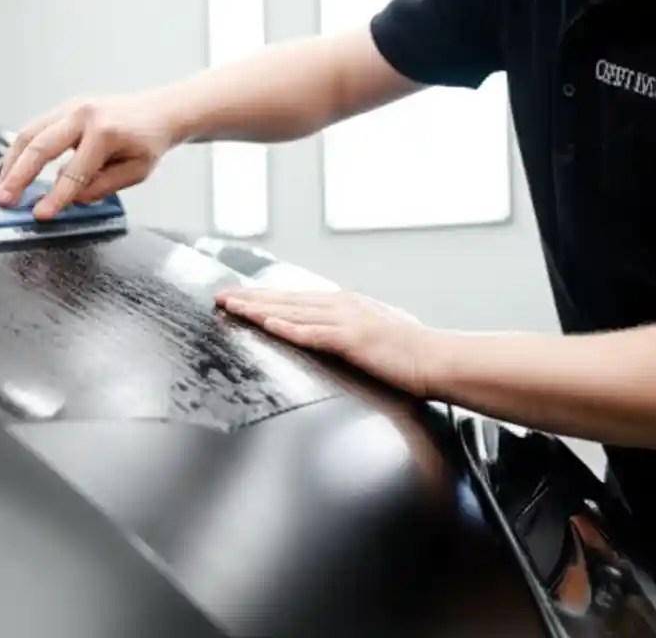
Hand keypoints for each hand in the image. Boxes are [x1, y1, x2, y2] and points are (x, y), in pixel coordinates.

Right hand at [0, 95, 177, 219]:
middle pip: (40, 146)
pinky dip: (19, 152)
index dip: (56, 197)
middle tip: (2, 201)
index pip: (74, 172)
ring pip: (28, 134)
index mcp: (105, 132)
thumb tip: (73, 198)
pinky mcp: (63, 109)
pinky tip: (12, 172)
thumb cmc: (148, 143)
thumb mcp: (136, 172)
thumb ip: (103, 185)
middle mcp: (83, 114)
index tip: (39, 215)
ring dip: (11, 164)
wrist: (157, 111)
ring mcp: (70, 107)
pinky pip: (33, 130)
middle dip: (18, 176)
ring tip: (1, 190)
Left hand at [215, 288, 437, 397]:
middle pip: (286, 299)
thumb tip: (339, 332)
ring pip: (292, 312)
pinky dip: (288, 327)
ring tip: (232, 307)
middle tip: (219, 297)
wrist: (435, 359)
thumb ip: (353, 329)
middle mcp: (342, 305)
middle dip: (250, 297)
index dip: (264, 296)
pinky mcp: (352, 339)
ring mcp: (347, 320)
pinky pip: (312, 333)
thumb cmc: (409, 352)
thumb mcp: (376, 332)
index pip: (295, 298)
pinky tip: (267, 323)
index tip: (239, 296)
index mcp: (346, 303)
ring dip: (259, 309)